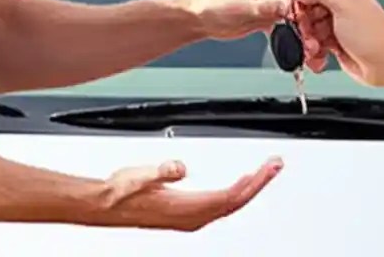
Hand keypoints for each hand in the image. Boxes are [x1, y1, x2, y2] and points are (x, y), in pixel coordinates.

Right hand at [103, 157, 283, 230]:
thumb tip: (180, 168)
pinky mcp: (188, 214)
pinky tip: (242, 184)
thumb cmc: (123, 191)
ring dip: (250, 187)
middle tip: (275, 165)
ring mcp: (191, 218)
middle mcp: (192, 218)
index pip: (230, 197)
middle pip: (236, 202)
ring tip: (265, 171)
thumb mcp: (140, 176)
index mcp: (186, 209)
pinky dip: (237, 192)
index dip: (252, 184)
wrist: (107, 205)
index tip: (268, 169)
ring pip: (230, 205)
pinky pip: (221, 205)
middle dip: (258, 183)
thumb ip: (161, 171)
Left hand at [182, 0, 296, 40]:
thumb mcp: (242, 8)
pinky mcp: (259, 13)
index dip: (289, 0)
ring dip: (279, 21)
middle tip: (280, 23)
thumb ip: (268, 7)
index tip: (289, 14)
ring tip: (265, 26)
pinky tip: (267, 32)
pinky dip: (275, 27)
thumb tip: (289, 6)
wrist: (195, 21)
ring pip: (283, 10)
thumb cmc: (209, 8)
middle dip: (284, 11)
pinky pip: (276, 19)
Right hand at [290, 0, 383, 86]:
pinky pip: (315, 46)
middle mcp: (341, 7)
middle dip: (305, 28)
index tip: (299, 19)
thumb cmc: (373, 36)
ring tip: (316, 50)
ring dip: (308, 43)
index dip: (301, 5)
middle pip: (307, 13)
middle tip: (310, 38)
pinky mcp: (336, 44)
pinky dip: (313, 55)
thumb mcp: (345, 5)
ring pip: (310, 31)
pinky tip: (319, 58)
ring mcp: (338, 26)